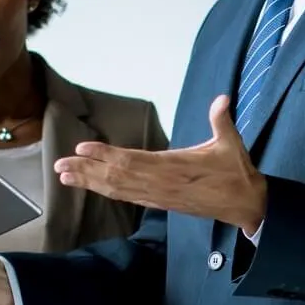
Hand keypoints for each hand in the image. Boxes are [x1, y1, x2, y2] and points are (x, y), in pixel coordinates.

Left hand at [55, 96, 266, 232]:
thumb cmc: (237, 173)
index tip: (83, 147)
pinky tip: (92, 186)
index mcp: (174, 167)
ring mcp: (159, 196)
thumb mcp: (232, 144)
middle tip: (59, 164)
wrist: (245, 205)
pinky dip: (107, 191)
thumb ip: (222, 120)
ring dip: (90, 182)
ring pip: (118, 190)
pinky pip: (128, 197)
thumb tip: (223, 99)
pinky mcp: (161, 203)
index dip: (105, 155)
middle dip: (86, 170)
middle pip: (116, 177)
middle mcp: (161, 184)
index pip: (132, 161)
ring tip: (65, 175)